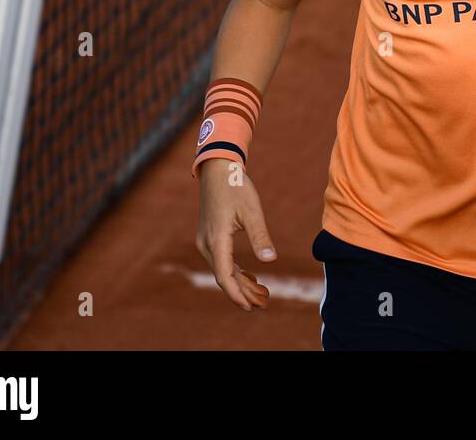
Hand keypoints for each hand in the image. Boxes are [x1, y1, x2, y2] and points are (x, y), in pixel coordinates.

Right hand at [194, 158, 275, 311]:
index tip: (250, 307)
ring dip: (238, 282)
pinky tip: (248, 276)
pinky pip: (220, 260)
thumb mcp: (252, 211)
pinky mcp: (208, 236)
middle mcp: (206, 243)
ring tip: (259, 293)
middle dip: (241, 292)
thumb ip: (260, 236)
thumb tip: (270, 261)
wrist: (218, 169)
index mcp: (216, 240)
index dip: (237, 294)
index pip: (224, 276)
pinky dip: (233, 270)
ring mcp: (205, 240)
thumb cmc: (236, 187)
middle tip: (261, 304)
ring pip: (221, 269)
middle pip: (223, 276)